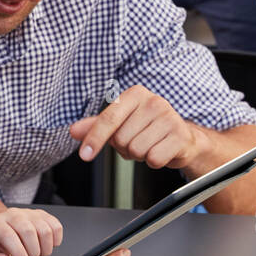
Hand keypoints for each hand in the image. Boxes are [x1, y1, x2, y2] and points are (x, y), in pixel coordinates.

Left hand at [0, 208, 63, 255]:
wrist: (1, 228)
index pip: (9, 236)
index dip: (19, 253)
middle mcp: (14, 215)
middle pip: (29, 231)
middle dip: (33, 252)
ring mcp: (30, 213)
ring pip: (45, 230)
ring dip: (45, 248)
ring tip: (37, 253)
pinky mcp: (43, 215)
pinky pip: (56, 226)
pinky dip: (55, 240)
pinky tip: (46, 246)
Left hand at [70, 85, 204, 170]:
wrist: (183, 139)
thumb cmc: (146, 129)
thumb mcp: (119, 124)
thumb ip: (95, 127)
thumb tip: (73, 131)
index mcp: (135, 94)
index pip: (108, 119)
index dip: (95, 139)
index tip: (84, 156)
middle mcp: (154, 101)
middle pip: (121, 139)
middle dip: (125, 148)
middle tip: (137, 141)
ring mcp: (170, 117)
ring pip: (136, 150)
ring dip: (139, 155)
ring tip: (149, 145)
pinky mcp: (181, 136)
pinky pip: (154, 159)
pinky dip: (154, 161)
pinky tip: (161, 151)